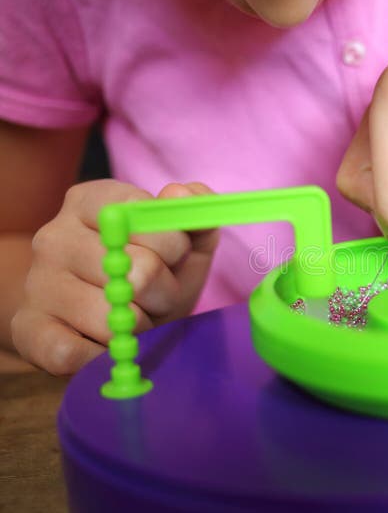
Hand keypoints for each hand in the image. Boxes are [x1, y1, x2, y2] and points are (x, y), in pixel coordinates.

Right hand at [11, 180, 218, 374]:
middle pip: (140, 270)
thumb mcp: (185, 244)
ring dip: (139, 328)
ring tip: (134, 322)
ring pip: (112, 317)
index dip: (174, 244)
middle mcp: (55, 235)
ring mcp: (36, 281)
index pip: (142, 215)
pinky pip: (74, 352)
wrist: (106, 323)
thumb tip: (179, 195)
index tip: (174, 256)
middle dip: (164, 293)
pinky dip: (103, 358)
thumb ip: (194, 217)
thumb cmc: (153, 277)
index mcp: (91, 202)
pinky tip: (107, 346)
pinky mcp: (27, 328)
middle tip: (156, 298)